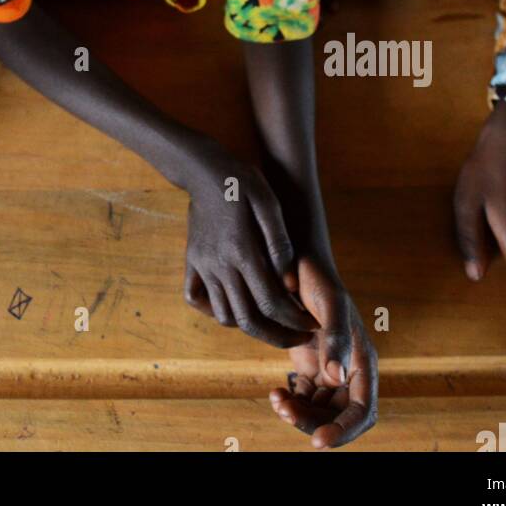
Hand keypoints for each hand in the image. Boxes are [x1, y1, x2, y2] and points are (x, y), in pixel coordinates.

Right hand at [183, 155, 317, 348]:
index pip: (271, 303)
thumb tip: (290, 283)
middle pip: (248, 320)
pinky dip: (215, 310)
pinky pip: (196, 300)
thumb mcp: (268, 202)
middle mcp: (219, 264)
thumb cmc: (241, 182)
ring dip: (251, 327)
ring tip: (274, 323)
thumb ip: (279, 244)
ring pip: (224, 315)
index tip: (312, 325)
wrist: (203, 169)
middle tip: (300, 335)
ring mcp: (202, 265)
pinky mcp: (192, 262)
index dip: (295, 321)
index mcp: (241, 251)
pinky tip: (234, 304)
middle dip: (278, 336)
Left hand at [269, 255, 377, 448]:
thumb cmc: (317, 279)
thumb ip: (337, 339)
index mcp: (363, 361)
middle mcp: (349, 371)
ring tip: (277, 400)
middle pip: (338, 416)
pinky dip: (290, 402)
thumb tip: (337, 378)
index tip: (318, 441)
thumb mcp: (331, 304)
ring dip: (299, 414)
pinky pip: (303, 398)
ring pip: (318, 410)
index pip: (362, 410)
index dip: (344, 430)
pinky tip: (276, 393)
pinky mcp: (309, 366)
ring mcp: (329, 370)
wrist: (295, 261)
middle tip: (286, 411)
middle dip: (314, 422)